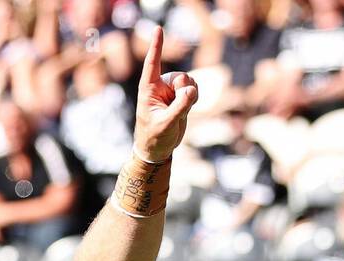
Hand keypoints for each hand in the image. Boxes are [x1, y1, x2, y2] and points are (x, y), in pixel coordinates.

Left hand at [133, 27, 198, 163]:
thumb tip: (192, 90)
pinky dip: (194, 98)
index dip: (157, 46)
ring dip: (190, 96)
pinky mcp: (181, 95)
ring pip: (190, 81)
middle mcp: (160, 85)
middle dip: (184, 90)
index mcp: (148, 89)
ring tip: (180, 111)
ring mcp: (171, 89)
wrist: (158, 148)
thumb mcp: (166, 124)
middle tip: (178, 106)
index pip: (152, 63)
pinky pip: (195, 88)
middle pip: (181, 76)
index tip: (158, 28)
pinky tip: (187, 109)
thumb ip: (179, 106)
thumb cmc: (154, 137)